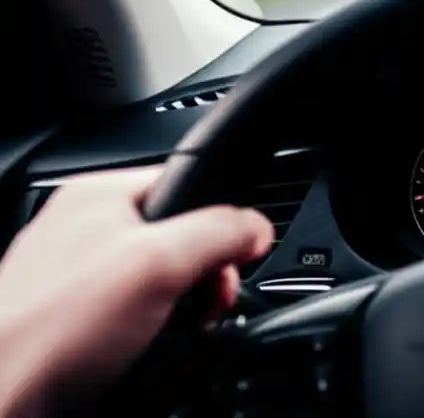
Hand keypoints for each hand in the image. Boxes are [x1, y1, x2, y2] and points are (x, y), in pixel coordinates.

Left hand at [0, 166, 272, 416]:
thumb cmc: (54, 329)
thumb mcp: (159, 264)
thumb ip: (219, 233)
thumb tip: (258, 227)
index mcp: (99, 195)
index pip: (187, 183)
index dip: (221, 221)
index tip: (232, 261)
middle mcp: (84, 230)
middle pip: (179, 236)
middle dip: (205, 275)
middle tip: (203, 307)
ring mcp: (76, 277)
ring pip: (159, 280)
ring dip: (181, 310)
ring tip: (173, 334)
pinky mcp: (73, 322)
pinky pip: (135, 315)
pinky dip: (153, 333)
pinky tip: (148, 352)